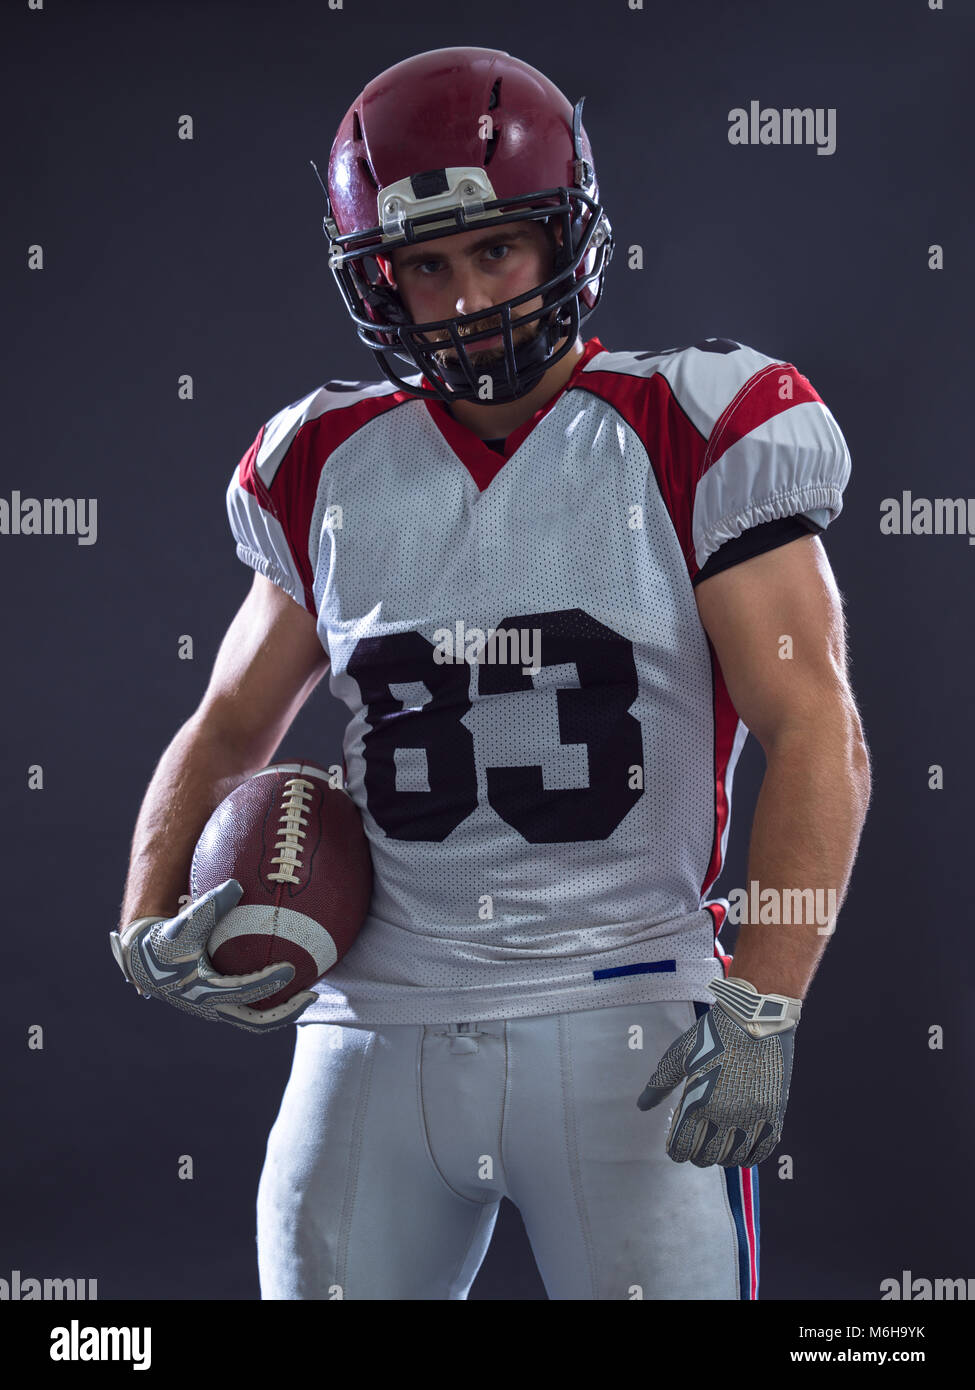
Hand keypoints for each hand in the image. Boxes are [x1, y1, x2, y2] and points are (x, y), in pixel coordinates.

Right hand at [109, 879, 318, 1033]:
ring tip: (309, 991)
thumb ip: (208, 906)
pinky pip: (251, 1004)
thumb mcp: (182, 925)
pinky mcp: (222, 1003)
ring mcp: (218, 1009)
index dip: (267, 983)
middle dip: (286, 1012)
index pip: (242, 992)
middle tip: (312, 995)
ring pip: (255, 1018)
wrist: (144, 962)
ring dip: (281, 1008)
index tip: (291, 968)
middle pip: (255, 1021)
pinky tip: (289, 974)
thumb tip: (237, 884)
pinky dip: (270, 996)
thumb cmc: (164, 942)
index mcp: (203, 992)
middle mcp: (213, 1007)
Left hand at [636, 977, 800, 1166]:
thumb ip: (659, 1084)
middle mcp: (726, 1115)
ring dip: (723, 1155)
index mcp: (699, 1102)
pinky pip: (762, 1151)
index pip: (681, 1149)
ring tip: (718, 1143)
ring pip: (734, 1159)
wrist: (757, 1018)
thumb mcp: (679, 1055)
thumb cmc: (714, 1034)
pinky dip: (750, 1154)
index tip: (676, 1145)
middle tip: (696, 1142)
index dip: (676, 1150)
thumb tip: (641, 1106)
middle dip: (697, 1153)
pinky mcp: (774, 1114)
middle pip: (706, 1157)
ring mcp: (752, 1117)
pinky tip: (742, 1145)